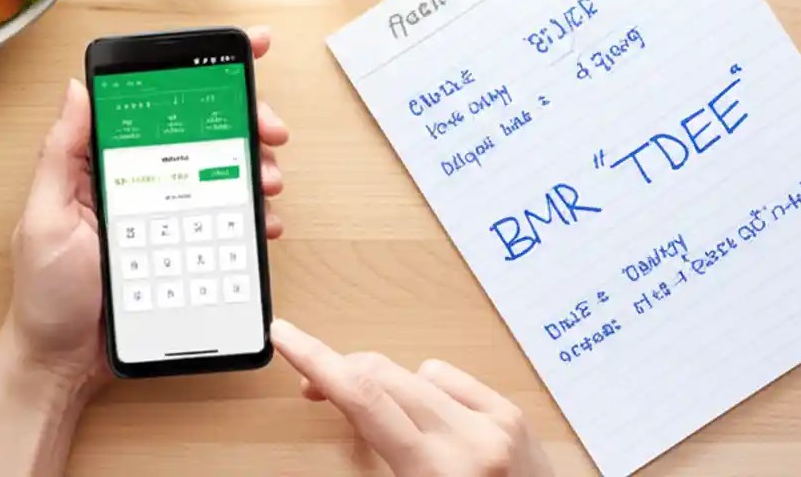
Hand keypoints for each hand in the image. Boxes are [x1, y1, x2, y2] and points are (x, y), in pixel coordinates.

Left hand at [7, 27, 290, 388]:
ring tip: (268, 179)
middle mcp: (137, 181)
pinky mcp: (182, 247)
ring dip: (255, 165)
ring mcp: (162, 214)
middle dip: (245, 118)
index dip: (198, 73)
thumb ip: (61, 154)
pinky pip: (224, 221)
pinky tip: (263, 219)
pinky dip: (250, 214)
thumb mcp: (44, 217)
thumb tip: (77, 88)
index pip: (154, 103)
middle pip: (200, 131)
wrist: (63, 362)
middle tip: (273, 129)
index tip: (245, 51)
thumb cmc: (45, 294)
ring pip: (220, 172)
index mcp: (103, 163)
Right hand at [272, 320, 552, 476]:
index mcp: (434, 473)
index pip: (363, 398)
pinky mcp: (514, 416)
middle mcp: (469, 441)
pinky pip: (451, 379)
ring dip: (391, 389)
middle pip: (383, 374)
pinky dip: (431, 392)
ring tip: (392, 428)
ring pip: (415, 373)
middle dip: (340, 373)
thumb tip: (352, 411)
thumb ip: (379, 457)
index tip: (286, 337)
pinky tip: (433, 420)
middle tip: (314, 390)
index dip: (316, 360)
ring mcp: (496, 423)